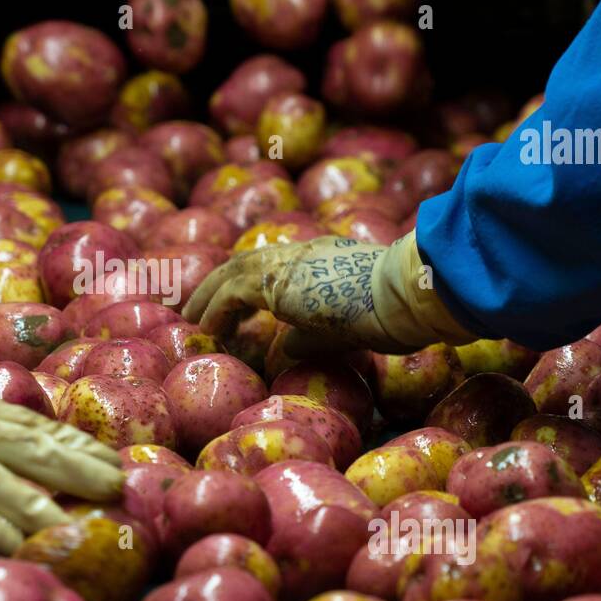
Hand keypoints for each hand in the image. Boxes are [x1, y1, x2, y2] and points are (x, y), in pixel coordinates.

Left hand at [183, 232, 477, 353]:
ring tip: (192, 320)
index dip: (250, 282)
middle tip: (197, 307)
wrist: (408, 293)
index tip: (235, 303)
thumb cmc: (396, 312)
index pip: (276, 265)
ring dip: (209, 296)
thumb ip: (313, 334)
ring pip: (233, 272)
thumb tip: (284, 347)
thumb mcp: (348, 326)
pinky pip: (233, 293)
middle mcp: (302, 252)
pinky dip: (216, 310)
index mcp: (323, 258)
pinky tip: (208, 329)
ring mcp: (290, 261)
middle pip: (246, 262)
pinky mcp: (278, 280)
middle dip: (218, 284)